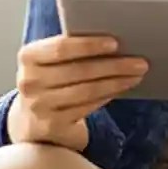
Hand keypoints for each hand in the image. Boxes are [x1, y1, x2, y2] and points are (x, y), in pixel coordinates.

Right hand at [8, 35, 148, 147]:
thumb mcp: (49, 62)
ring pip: (86, 91)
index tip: (115, 43)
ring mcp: (39, 106)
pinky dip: (107, 96)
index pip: (60, 48)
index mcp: (28, 57)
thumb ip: (68, 50)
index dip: (89, 45)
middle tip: (139, 62)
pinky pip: (87, 107)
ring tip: (136, 75)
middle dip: (113, 65)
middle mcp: (29, 82)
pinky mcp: (52, 126)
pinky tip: (121, 89)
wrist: (31, 121)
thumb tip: (112, 43)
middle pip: (78, 70)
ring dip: (116, 82)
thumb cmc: (48, 82)